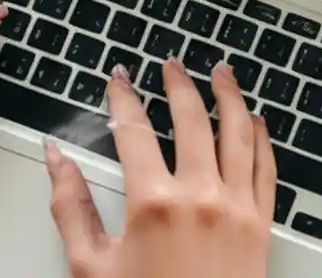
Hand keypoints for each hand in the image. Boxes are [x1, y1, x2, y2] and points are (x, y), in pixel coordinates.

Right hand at [45, 59, 275, 277]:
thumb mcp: (91, 265)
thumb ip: (70, 206)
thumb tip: (55, 159)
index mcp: (155, 203)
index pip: (135, 130)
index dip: (124, 98)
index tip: (119, 79)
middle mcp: (202, 197)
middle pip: (192, 119)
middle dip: (179, 84)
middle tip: (171, 64)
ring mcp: (238, 208)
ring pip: (239, 132)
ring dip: (229, 96)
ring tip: (222, 72)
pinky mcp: (262, 223)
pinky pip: (266, 166)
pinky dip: (262, 137)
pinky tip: (256, 121)